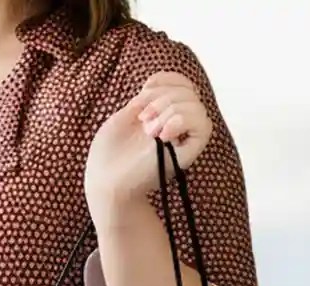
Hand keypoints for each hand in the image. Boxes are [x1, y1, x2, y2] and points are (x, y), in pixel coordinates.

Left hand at [84, 71, 212, 220]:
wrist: (106, 181)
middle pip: (188, 91)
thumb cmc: (109, 155)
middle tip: (143, 120)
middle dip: (162, 97)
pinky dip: (182, 121)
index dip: (166, 80)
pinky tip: (163, 136)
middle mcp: (176, 125)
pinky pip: (203, 126)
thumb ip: (144, 100)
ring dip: (168, 111)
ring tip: (150, 131)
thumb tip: (159, 90)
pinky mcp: (188, 154)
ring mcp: (183, 140)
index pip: (182, 84)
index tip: (143, 93)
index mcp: (162, 114)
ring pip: (197, 106)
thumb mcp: (122, 117)